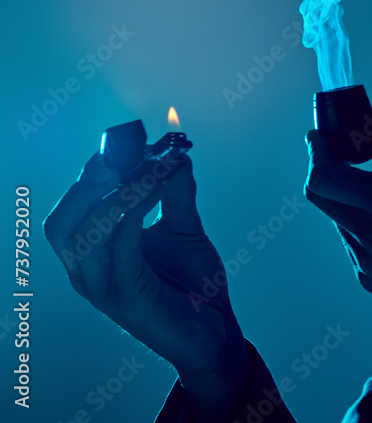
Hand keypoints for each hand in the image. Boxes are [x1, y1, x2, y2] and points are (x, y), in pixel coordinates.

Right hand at [44, 152, 250, 414]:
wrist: (216, 330)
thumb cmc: (192, 283)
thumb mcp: (184, 227)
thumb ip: (176, 191)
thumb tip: (176, 152)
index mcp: (93, 252)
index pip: (76, 203)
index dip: (98, 166)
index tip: (133, 135)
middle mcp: (87, 272)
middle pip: (62, 220)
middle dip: (92, 178)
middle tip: (132, 147)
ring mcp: (103, 287)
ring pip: (85, 232)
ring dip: (119, 189)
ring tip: (155, 164)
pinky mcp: (126, 297)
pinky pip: (119, 247)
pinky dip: (134, 210)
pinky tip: (158, 187)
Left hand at [304, 114, 371, 332]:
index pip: (325, 177)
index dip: (317, 153)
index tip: (320, 139)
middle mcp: (370, 234)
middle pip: (319, 196)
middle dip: (326, 172)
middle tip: (343, 158)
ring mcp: (366, 262)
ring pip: (338, 219)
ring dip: (350, 202)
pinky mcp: (369, 281)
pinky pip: (354, 244)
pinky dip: (365, 228)